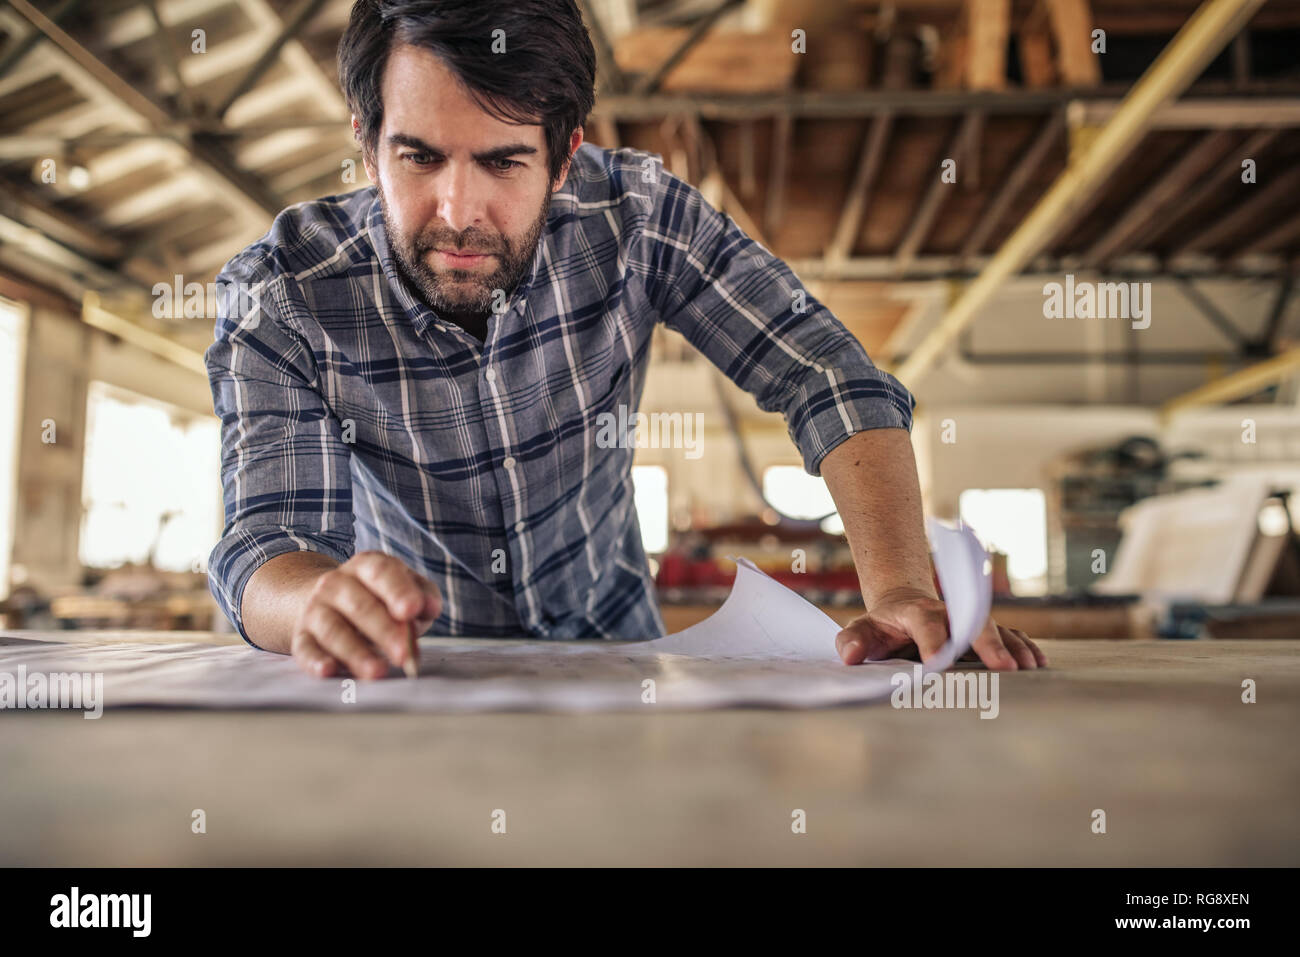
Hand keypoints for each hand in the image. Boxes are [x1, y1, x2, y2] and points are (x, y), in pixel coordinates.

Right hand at [291, 551, 441, 678]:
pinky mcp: (302, 637)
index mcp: (367, 566)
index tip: (412, 610)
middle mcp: (336, 584)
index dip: (397, 590)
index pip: (381, 572)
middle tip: (404, 654)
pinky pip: (305, 649)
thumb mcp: (405, 590)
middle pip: (359, 606)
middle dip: (384, 630)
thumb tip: (430, 608)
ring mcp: (316, 610)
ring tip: (378, 672)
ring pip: (334, 630)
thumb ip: (423, 596)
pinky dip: (316, 661)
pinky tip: (330, 671)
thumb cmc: (380, 599)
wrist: (328, 602)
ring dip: (356, 652)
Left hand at [835, 587, 1047, 670]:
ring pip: (994, 627)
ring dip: (1012, 646)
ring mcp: (967, 619)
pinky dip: (1022, 645)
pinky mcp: (982, 629)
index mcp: (916, 612)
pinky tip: (1037, 661)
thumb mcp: (861, 630)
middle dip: (987, 643)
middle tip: (1004, 667)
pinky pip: (1007, 634)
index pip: (927, 624)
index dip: (934, 642)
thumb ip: (853, 640)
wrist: (903, 608)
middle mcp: (947, 612)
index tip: (939, 664)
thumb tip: (849, 655)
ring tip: (1028, 667)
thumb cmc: (882, 627)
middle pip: (970, 621)